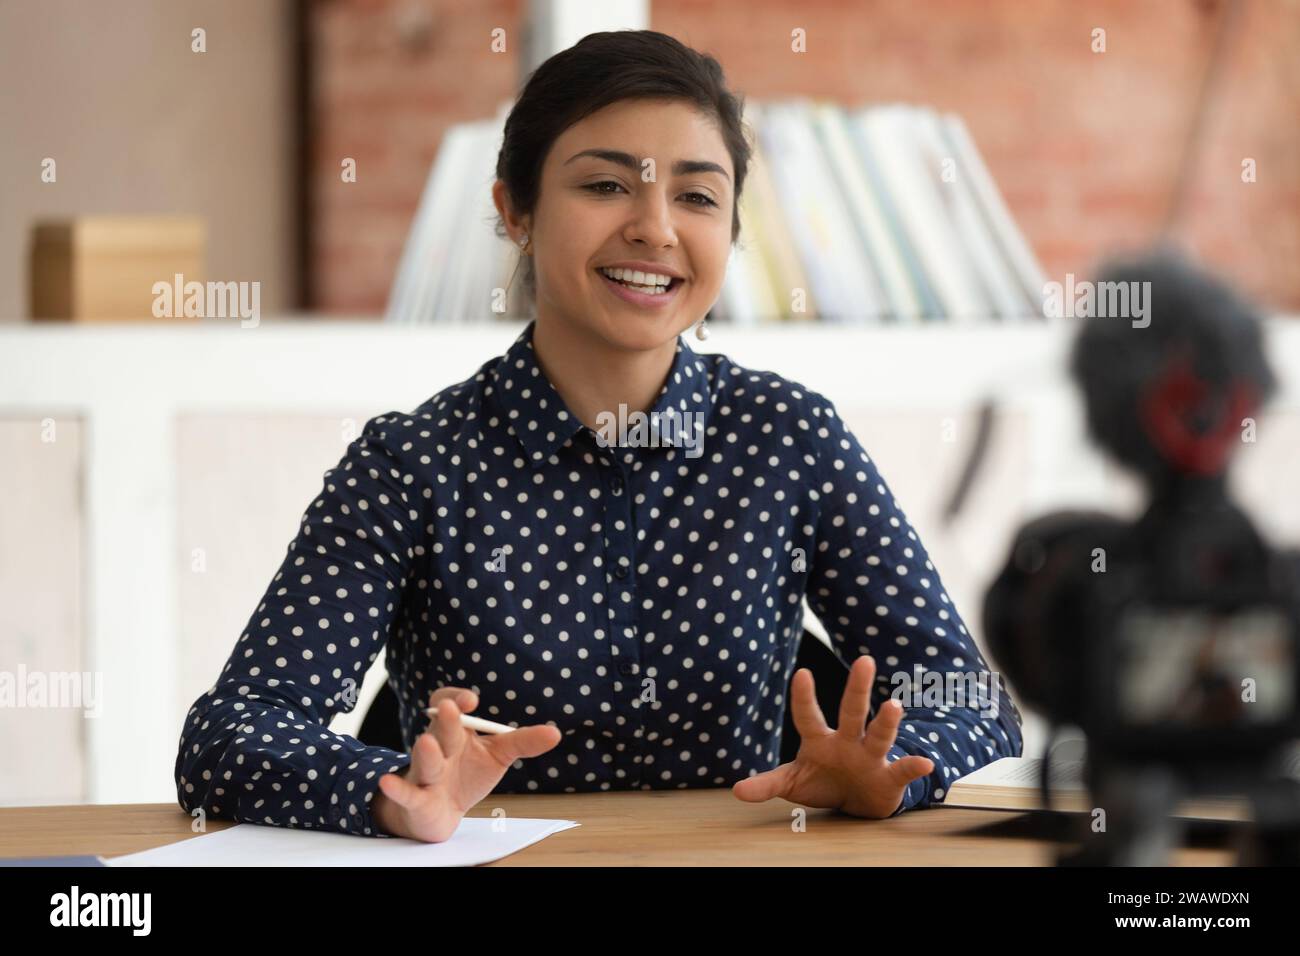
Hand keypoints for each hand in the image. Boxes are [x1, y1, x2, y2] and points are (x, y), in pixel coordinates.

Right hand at [373, 687, 561, 841]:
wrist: (441, 813)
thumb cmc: (467, 775)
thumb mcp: (497, 756)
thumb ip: (523, 742)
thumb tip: (555, 733)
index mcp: (454, 732)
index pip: (447, 703)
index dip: (456, 698)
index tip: (471, 701)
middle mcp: (436, 747)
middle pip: (439, 730)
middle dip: (446, 722)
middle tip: (453, 710)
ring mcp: (424, 774)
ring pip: (424, 761)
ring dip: (426, 753)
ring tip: (427, 743)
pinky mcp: (416, 800)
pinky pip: (406, 793)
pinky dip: (397, 788)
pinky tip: (387, 781)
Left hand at [731, 655, 934, 818]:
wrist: (855, 802)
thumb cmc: (822, 781)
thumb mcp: (792, 783)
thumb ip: (768, 783)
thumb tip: (737, 790)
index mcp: (820, 739)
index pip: (808, 715)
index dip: (804, 697)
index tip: (801, 673)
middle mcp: (847, 740)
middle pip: (852, 711)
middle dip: (857, 688)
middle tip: (865, 660)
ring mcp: (870, 756)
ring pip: (879, 735)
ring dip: (887, 722)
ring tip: (893, 705)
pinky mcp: (889, 778)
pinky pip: (902, 770)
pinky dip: (913, 766)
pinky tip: (925, 763)